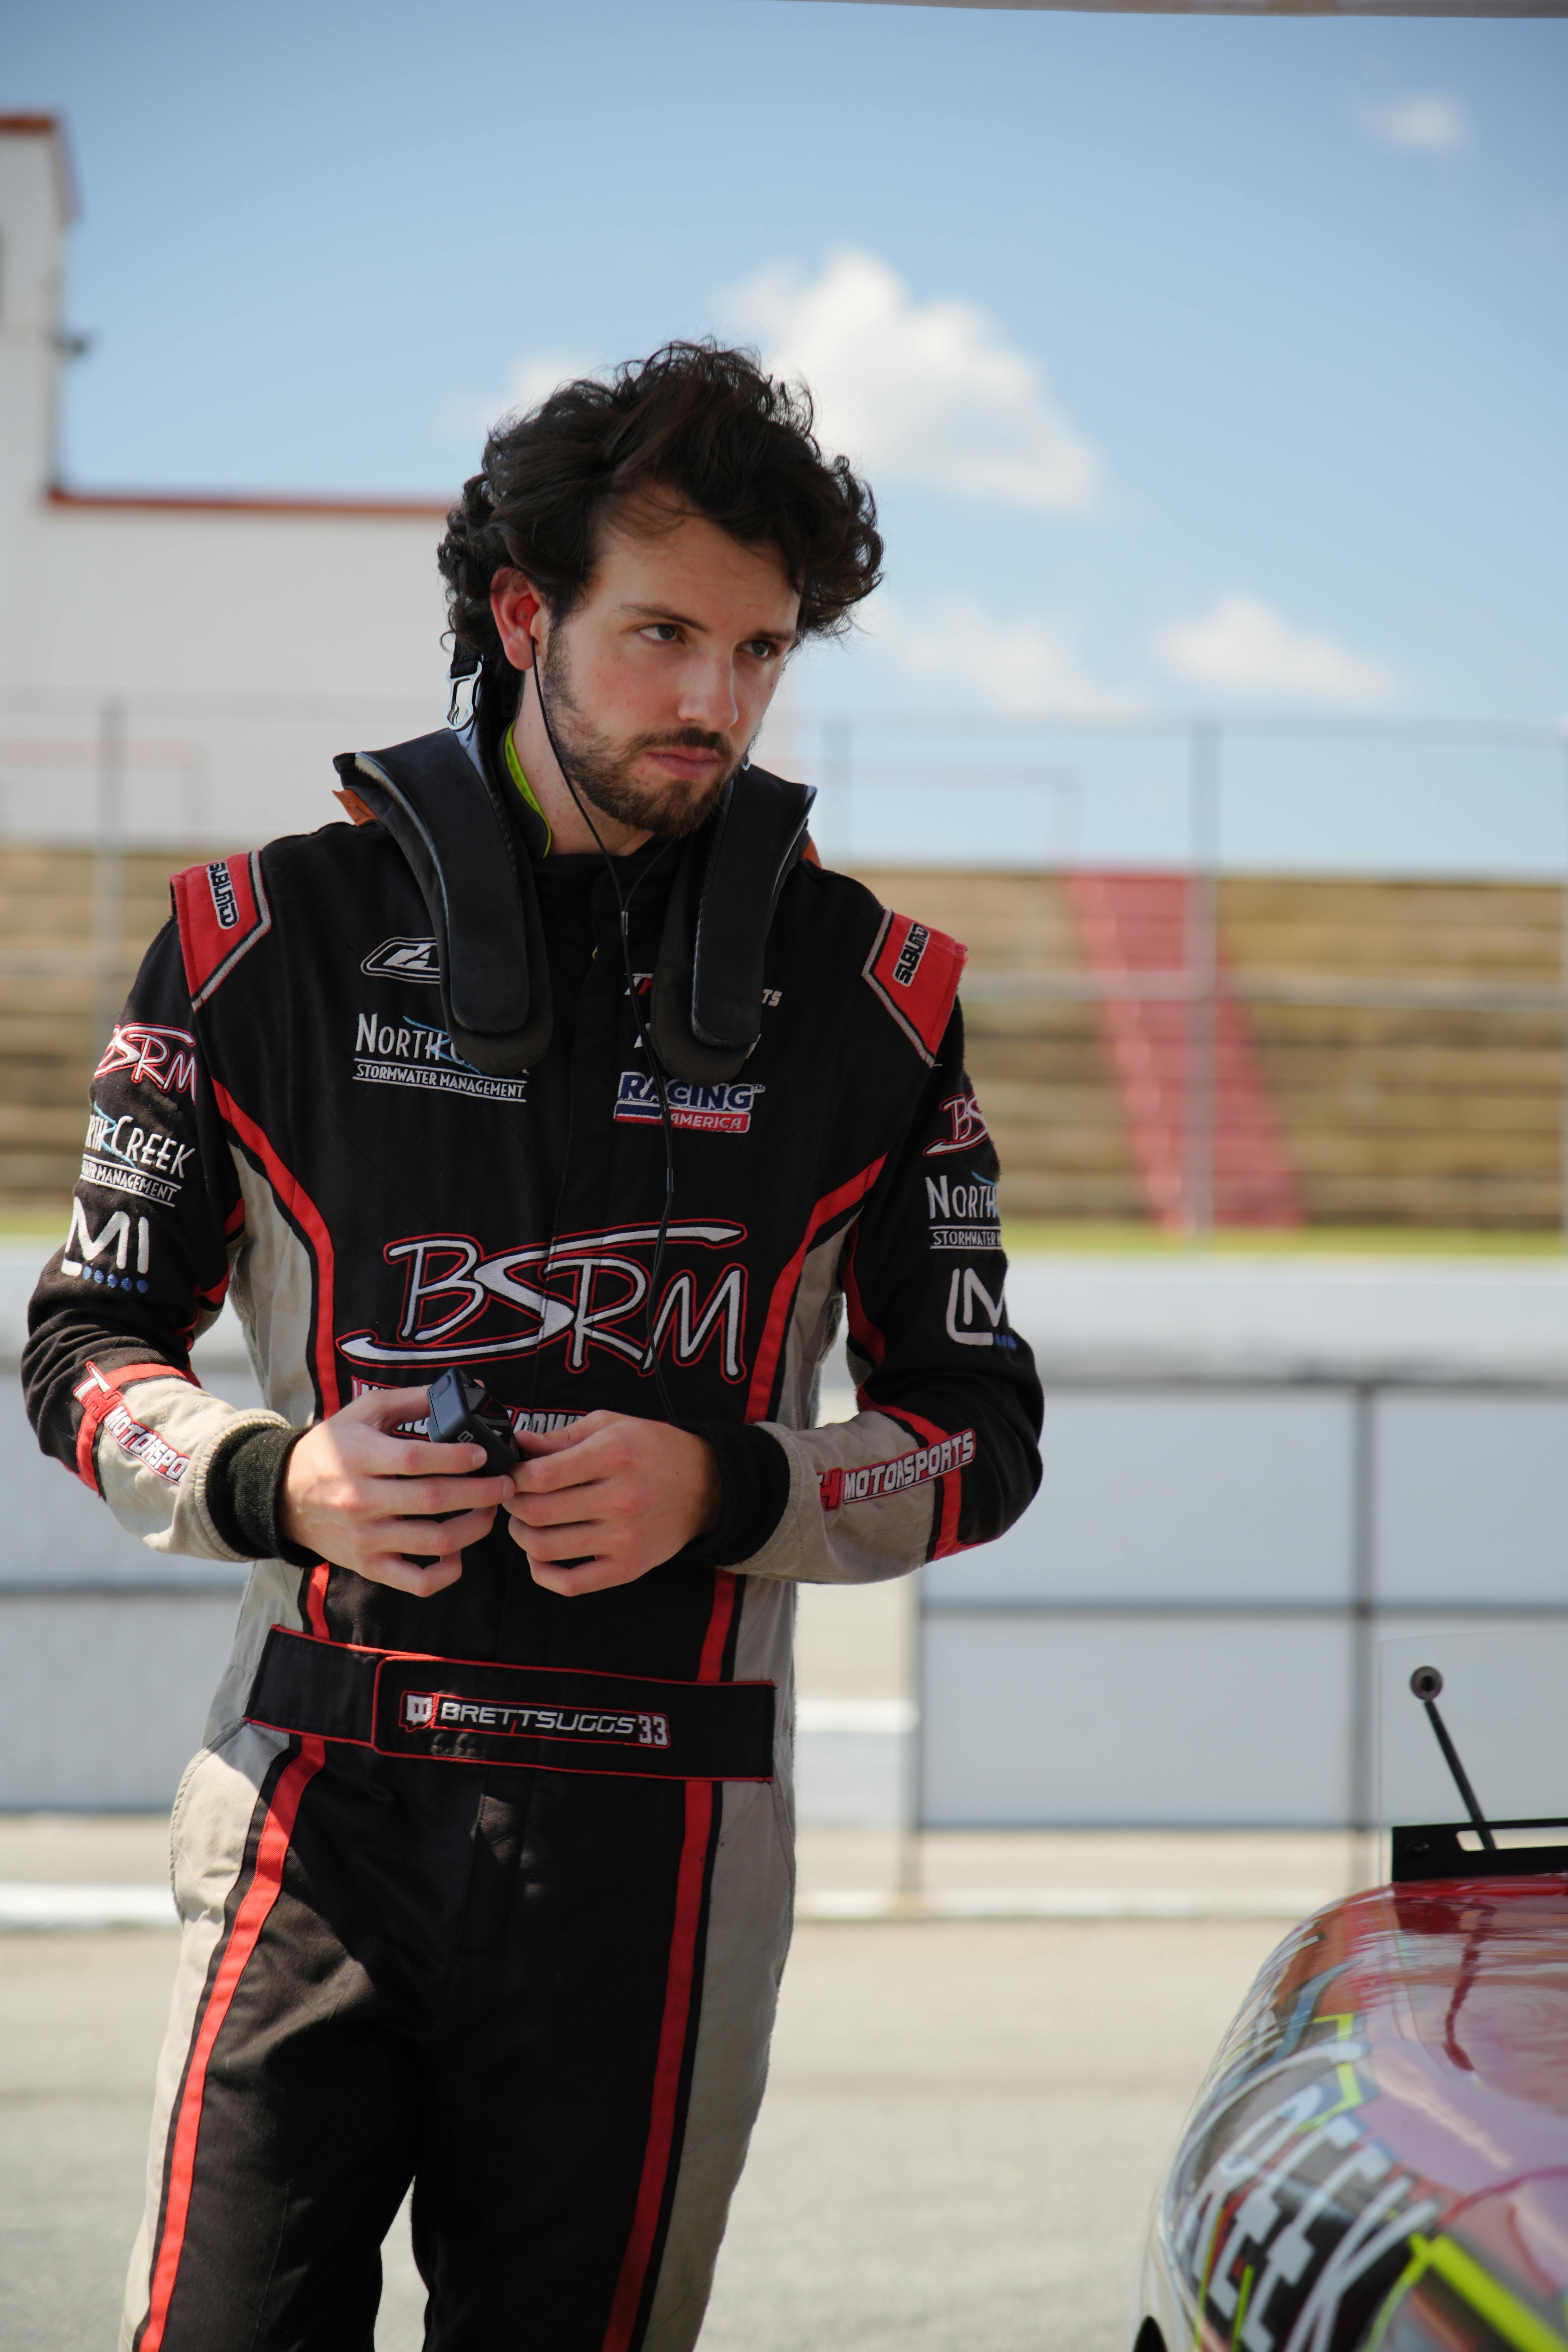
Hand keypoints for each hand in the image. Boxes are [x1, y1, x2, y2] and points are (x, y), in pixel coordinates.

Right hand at [279, 1385, 514, 1597]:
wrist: (285, 1496)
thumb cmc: (331, 1450)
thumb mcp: (364, 1413)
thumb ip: (411, 1401)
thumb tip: (457, 1393)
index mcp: (359, 1458)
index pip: (416, 1460)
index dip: (456, 1457)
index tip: (485, 1454)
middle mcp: (361, 1501)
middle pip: (433, 1500)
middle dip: (481, 1492)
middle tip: (506, 1483)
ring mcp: (366, 1539)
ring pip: (434, 1541)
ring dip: (474, 1527)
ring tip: (491, 1510)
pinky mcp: (369, 1566)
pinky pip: (416, 1581)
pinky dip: (445, 1572)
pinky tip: (459, 1553)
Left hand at [502, 1412, 720, 1596]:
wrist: (706, 1486)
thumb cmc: (652, 1450)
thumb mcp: (611, 1425)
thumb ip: (561, 1437)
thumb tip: (518, 1446)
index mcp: (613, 1455)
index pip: (541, 1476)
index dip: (513, 1477)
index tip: (511, 1474)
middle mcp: (620, 1498)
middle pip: (538, 1512)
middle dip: (513, 1504)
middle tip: (512, 1496)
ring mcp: (625, 1538)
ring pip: (546, 1548)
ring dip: (521, 1536)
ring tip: (525, 1522)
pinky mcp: (628, 1567)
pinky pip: (571, 1583)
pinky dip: (543, 1573)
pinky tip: (539, 1555)